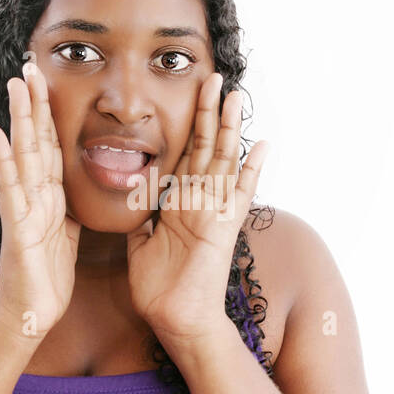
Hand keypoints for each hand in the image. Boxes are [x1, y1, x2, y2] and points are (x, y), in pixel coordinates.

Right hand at [0, 64, 80, 345]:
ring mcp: (22, 209)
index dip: (49, 113)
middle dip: (33, 103)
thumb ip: (70, 208)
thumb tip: (79, 188)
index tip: (47, 80)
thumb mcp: (68, 235)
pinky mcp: (16, 228)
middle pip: (34, 141)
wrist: (32, 315)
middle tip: (28, 64)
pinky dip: (3, 161)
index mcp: (49, 197)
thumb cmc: (47, 278)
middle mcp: (33, 196)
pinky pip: (10, 190)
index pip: (50, 146)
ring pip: (21, 156)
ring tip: (14, 86)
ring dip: (18, 119)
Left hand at [126, 72, 268, 350]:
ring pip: (224, 161)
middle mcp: (199, 201)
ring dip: (229, 128)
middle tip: (213, 76)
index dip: (187, 123)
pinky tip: (262, 145)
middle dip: (209, 112)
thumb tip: (131, 189)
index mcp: (179, 202)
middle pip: (206, 147)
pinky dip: (252, 170)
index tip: (189, 93)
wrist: (173, 317)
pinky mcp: (223, 227)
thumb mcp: (140, 239)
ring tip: (234, 96)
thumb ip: (141, 210)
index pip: (185, 153)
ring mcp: (214, 212)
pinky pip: (240, 195)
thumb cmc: (158, 285)